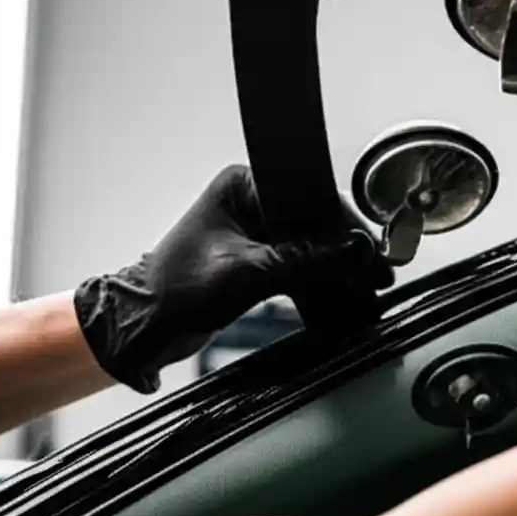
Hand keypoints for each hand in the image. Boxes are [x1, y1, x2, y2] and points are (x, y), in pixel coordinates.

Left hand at [74, 165, 392, 392]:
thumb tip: (351, 252)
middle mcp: (251, 202)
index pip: (309, 197)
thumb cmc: (173, 291)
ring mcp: (254, 232)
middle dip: (346, 252)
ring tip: (368, 290)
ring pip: (311, 247)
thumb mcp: (247, 273)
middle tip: (376, 274)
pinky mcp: (256, 261)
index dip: (343, 225)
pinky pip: (299, 267)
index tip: (368, 248)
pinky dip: (319, 284)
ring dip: (337, 271)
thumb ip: (304, 260)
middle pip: (314, 224)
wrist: (140, 330)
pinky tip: (344, 298)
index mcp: (243, 186)